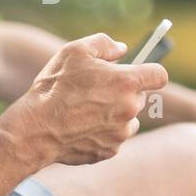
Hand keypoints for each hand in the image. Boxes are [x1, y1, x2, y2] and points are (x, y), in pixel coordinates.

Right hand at [0, 33, 168, 166]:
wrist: (35, 128)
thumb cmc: (54, 87)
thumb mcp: (75, 50)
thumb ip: (104, 44)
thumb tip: (122, 49)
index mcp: (127, 82)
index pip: (159, 76)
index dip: (150, 72)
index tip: (139, 72)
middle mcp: (130, 109)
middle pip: (141, 97)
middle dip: (124, 92)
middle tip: (97, 90)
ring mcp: (122, 133)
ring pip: (128, 119)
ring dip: (115, 114)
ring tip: (86, 110)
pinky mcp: (110, 151)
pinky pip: (114, 138)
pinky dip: (102, 132)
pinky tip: (81, 126)